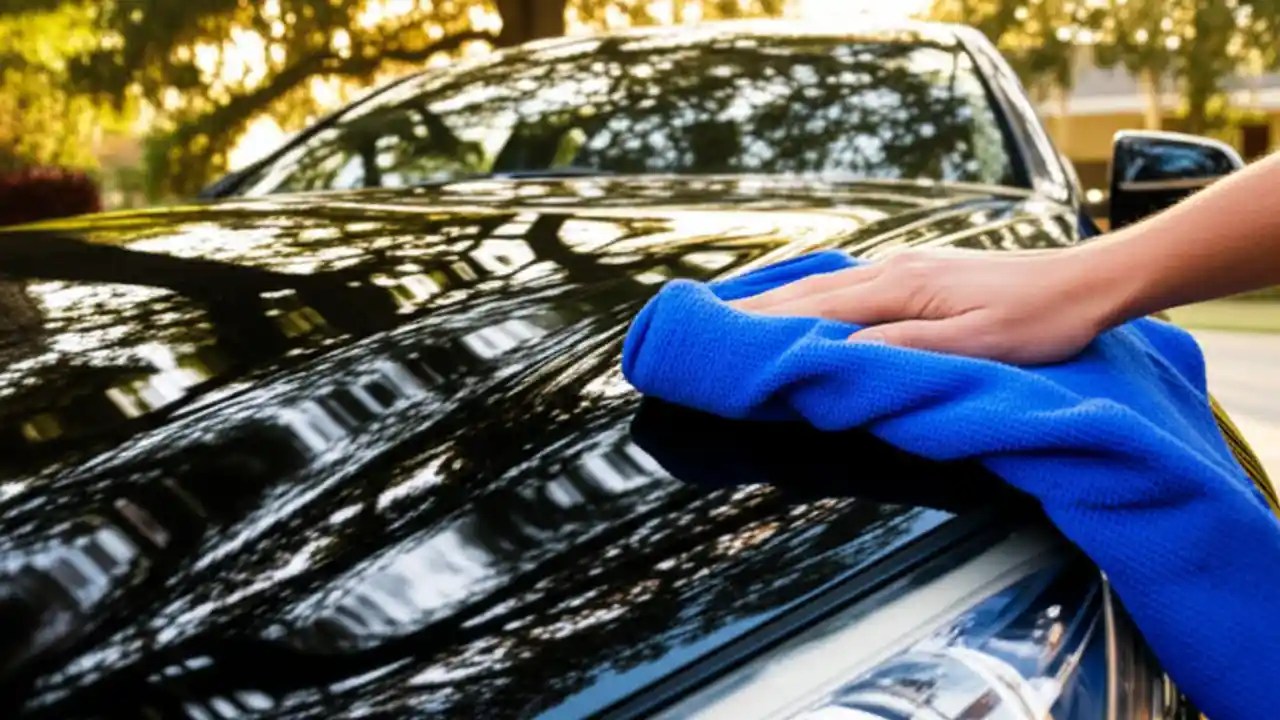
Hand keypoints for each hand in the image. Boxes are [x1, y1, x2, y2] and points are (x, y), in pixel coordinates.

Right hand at [730, 248, 1123, 364]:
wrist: (1086, 283)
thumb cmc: (1040, 322)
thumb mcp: (980, 346)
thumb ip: (909, 348)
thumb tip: (843, 352)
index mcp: (901, 288)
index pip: (814, 310)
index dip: (762, 325)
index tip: (717, 336)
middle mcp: (894, 270)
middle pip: (807, 293)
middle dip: (753, 310)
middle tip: (704, 326)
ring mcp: (905, 267)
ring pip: (823, 285)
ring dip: (776, 301)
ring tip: (732, 312)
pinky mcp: (919, 274)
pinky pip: (846, 284)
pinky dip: (810, 295)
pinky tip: (800, 300)